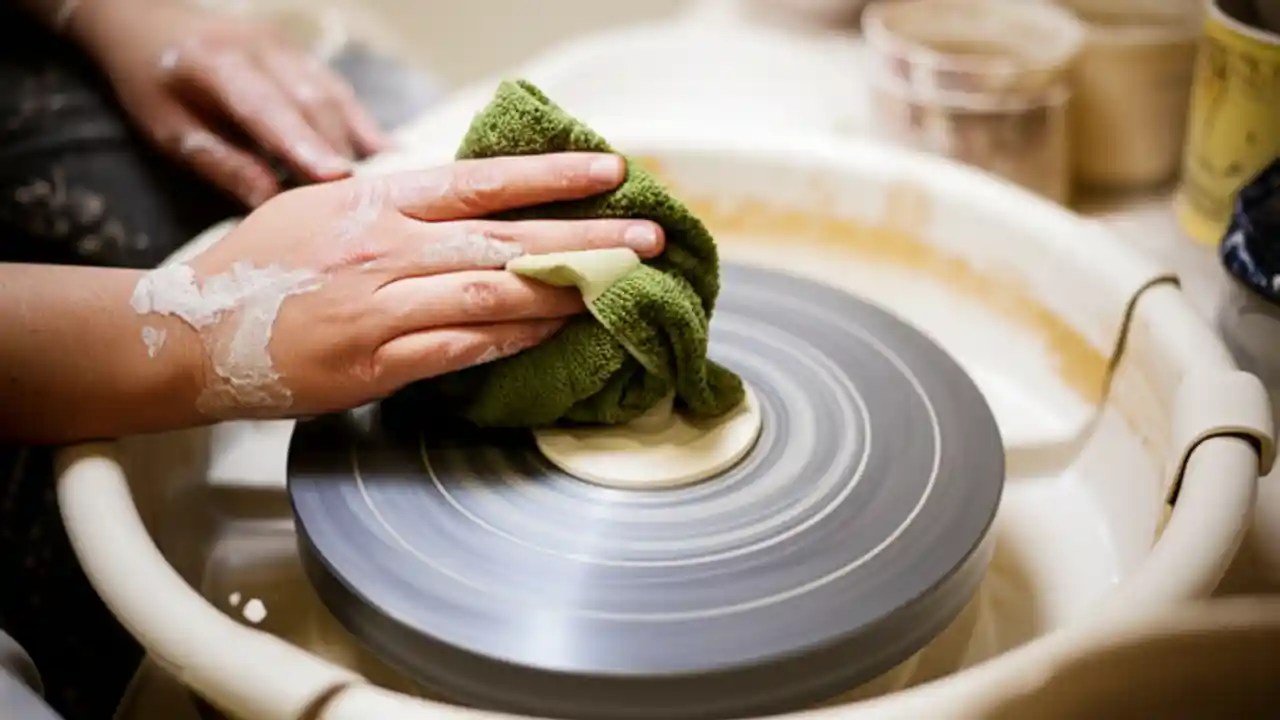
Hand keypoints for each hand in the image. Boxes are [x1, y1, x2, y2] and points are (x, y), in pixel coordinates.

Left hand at [68, 0, 389, 207]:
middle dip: (339, 153)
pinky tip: (392, 154)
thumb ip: (222, 164)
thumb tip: (273, 206)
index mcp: (214, 62)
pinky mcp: (306, 56)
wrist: (151, 23)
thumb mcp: (170, 130)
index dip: (302, 142)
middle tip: (362, 204)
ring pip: (334, 97)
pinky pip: (342, 93)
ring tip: (383, 187)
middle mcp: (260, 47)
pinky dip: (364, 126)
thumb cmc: (155, 84)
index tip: (334, 176)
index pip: (265, 106)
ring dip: (358, 144)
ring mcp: (289, 48)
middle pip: (311, 103)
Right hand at [173, 152, 662, 417]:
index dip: (552, 176)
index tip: (610, 170)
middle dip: (585, 238)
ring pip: (495, 295)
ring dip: (565, 292)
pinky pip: (465, 349)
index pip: (482, 181)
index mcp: (375, 201)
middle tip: (646, 237)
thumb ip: (398, 205)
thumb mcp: (325, 208)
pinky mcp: (379, 363)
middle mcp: (386, 249)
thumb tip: (473, 205)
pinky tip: (558, 332)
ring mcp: (383, 308)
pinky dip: (517, 339)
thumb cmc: (265, 266)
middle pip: (506, 239)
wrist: (198, 334)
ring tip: (619, 286)